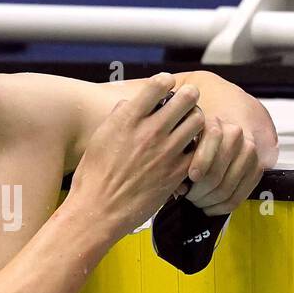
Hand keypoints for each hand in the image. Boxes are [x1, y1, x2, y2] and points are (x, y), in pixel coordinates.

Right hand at [68, 73, 205, 238]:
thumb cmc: (94, 175)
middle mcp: (150, 132)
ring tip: (190, 124)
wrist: (98, 210)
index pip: (159, 84)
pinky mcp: (176, 172)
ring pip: (198, 121)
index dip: (165, 82)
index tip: (165, 86)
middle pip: (187, 99)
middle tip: (187, 100)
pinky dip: (198, 147)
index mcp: (128, 119)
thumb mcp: (100, 137)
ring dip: (196, 119)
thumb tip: (130, 104)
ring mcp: (166, 152)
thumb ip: (118, 117)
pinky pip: (199, 150)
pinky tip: (189, 149)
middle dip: (189, 95)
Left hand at [179, 113, 263, 214]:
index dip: (201, 161)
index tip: (192, 177)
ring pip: (227, 188)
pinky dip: (222, 207)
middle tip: (189, 196)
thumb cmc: (197, 144)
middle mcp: (235, 134)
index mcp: (214, 123)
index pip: (212, 139)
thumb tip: (180, 189)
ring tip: (198, 202)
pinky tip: (210, 208)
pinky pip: (239, 196)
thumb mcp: (186, 143)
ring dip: (209, 201)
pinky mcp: (257, 169)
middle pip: (216, 172)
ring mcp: (249, 151)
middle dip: (199, 191)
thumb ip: (179, 161)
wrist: (225, 137)